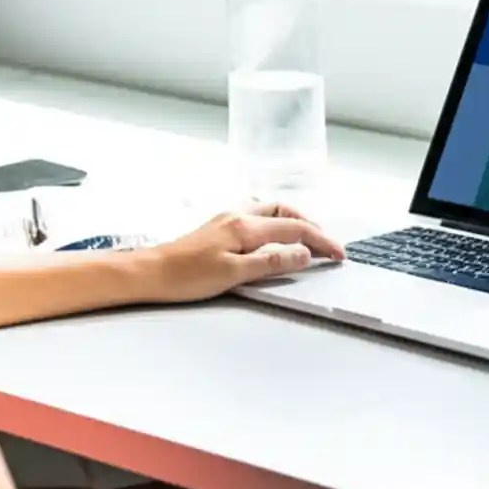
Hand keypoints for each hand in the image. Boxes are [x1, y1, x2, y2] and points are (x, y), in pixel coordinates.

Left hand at [139, 201, 345, 303]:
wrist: (149, 273)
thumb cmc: (186, 276)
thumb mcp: (234, 273)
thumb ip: (272, 262)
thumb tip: (304, 254)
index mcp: (246, 226)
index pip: (295, 230)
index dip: (321, 241)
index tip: (339, 255)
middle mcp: (239, 216)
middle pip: (286, 213)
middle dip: (312, 226)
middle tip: (328, 244)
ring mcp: (227, 220)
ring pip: (271, 212)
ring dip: (294, 221)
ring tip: (308, 237)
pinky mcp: (219, 228)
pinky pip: (258, 217)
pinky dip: (276, 223)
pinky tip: (274, 235)